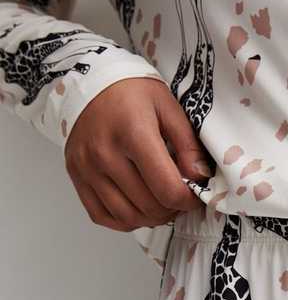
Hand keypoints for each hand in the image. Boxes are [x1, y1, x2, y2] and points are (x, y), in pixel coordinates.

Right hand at [64, 76, 212, 231]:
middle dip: (173, 209)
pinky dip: (125, 220)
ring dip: (151, 218)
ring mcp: (87, 168)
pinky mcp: (76, 176)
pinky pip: (102, 216)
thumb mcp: (168, 106)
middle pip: (150, 207)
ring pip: (128, 217)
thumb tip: (199, 177)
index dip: (188, 200)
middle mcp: (105, 154)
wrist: (88, 79)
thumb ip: (188, 144)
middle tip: (179, 196)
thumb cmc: (131, 91)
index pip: (167, 189)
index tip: (194, 194)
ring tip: (161, 202)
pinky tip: (137, 205)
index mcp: (133, 133)